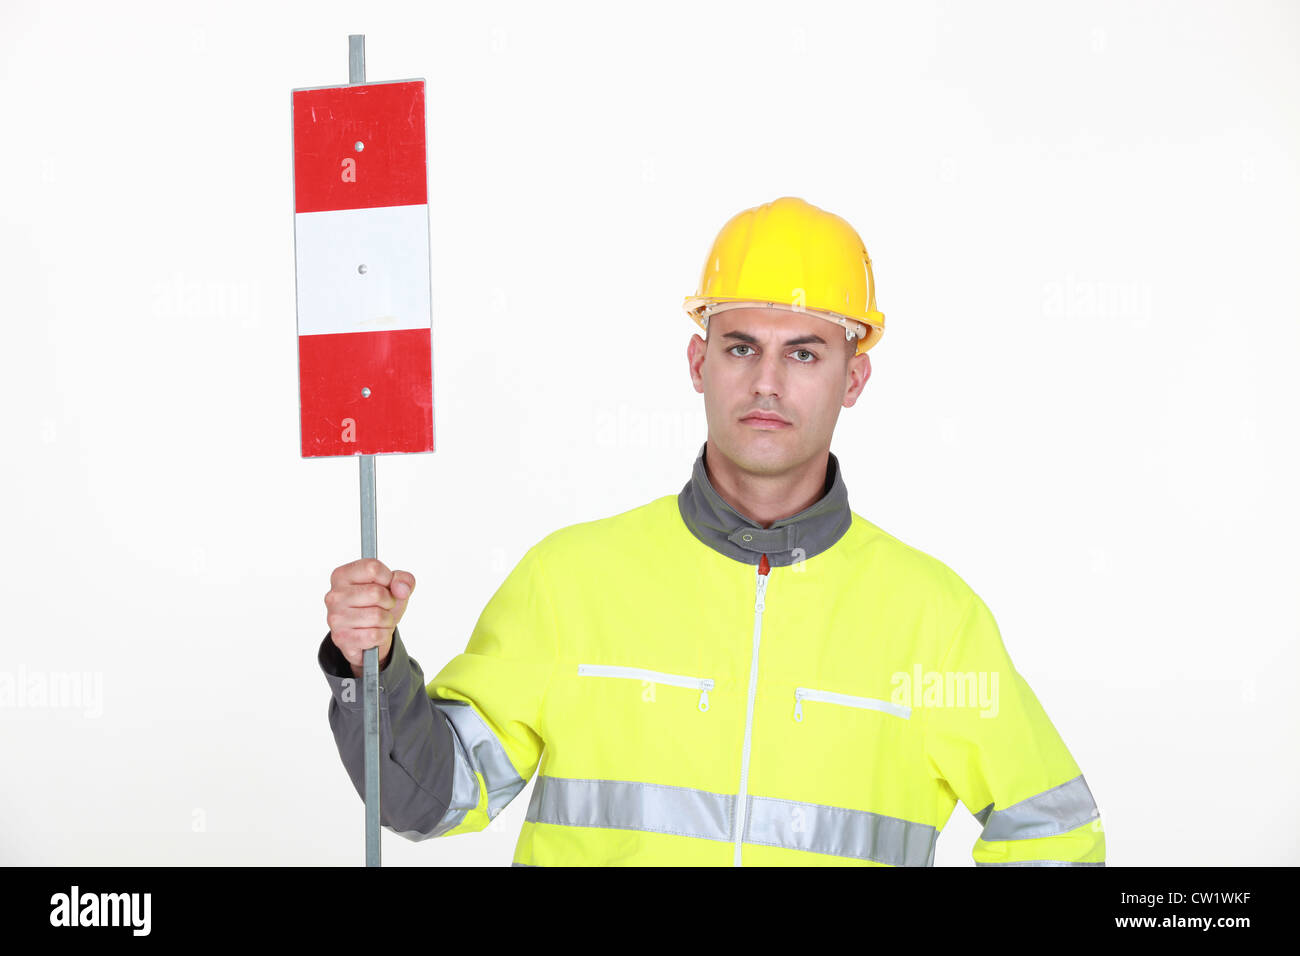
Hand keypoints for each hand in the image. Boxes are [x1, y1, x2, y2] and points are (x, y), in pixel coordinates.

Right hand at [324, 559, 415, 678]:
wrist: (371, 638)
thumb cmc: (379, 606)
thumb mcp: (395, 588)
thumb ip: (404, 580)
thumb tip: (401, 589)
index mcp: (342, 575)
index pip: (372, 568)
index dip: (388, 579)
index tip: (387, 586)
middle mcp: (334, 595)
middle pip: (376, 593)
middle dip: (389, 602)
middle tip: (384, 606)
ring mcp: (335, 617)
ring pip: (377, 616)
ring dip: (387, 621)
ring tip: (380, 621)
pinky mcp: (341, 638)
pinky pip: (374, 635)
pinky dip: (382, 636)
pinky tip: (374, 633)